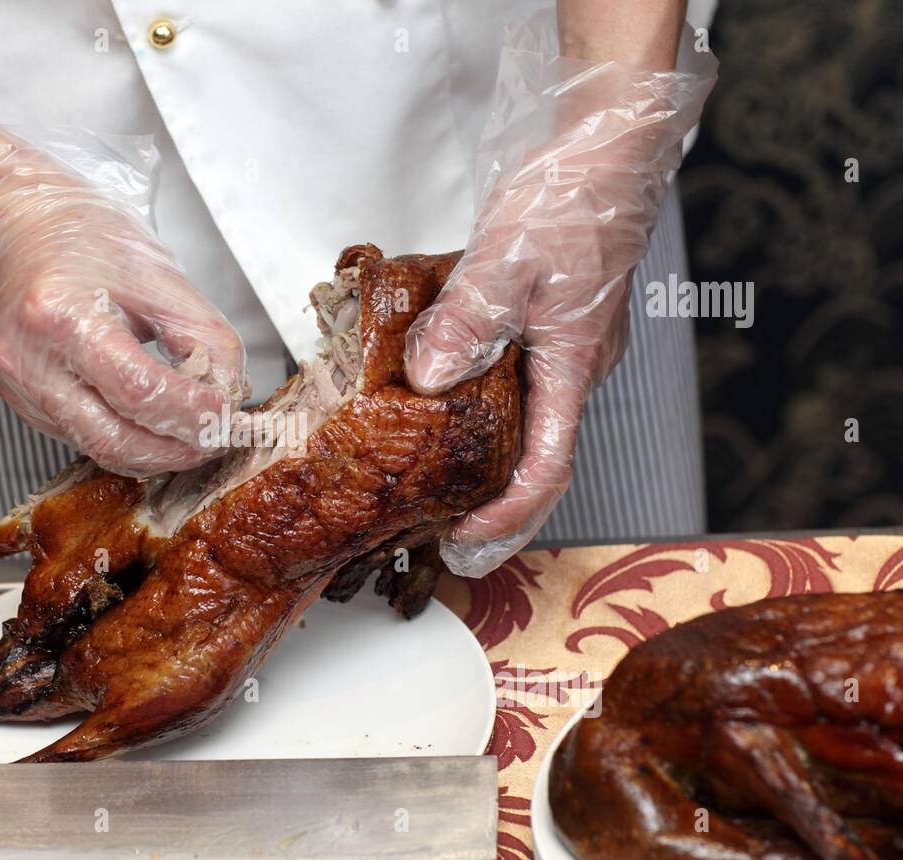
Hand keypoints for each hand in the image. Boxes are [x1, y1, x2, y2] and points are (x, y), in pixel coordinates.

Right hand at [0, 130, 246, 477]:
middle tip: (216, 437)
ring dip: (156, 453)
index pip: (139, 391)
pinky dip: (128, 438)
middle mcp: (28, 359)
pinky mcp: (22, 403)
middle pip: (115, 438)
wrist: (24, 227)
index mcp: (61, 314)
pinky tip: (152, 420)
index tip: (227, 414)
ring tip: (192, 433)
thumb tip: (229, 396)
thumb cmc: (88, 239)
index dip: (192, 413)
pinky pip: (84, 437)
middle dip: (177, 449)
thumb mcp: (164, 278)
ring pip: (99, 449)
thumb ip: (206, 339)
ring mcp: (20, 387)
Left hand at [404, 13, 715, 577]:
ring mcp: (561, 347)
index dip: (508, 516)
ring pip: (524, 421)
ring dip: (484, 462)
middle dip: (493, 506)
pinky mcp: (546, 323)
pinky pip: (512, 382)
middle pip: (537, 458)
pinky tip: (440, 402)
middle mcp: (573, 368)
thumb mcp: (510, 259)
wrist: (605, 145)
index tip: (463, 539)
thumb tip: (429, 381)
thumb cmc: (576, 197)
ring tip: (433, 484)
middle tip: (440, 533)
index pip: (547, 469)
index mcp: (573, 368)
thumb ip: (469, 322)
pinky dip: (479, 408)